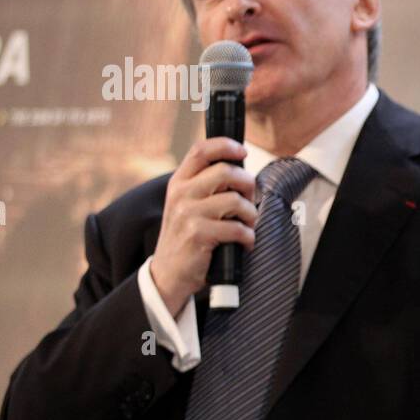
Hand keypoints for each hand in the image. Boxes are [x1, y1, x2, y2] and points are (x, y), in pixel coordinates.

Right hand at [149, 137, 256, 316]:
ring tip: (248, 225)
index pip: (201, 151)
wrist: (168, 274)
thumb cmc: (187, 237)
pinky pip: (237, 228)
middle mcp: (181, 194)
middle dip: (247, 185)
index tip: (243, 151)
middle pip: (226, 172)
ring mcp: (188, 213)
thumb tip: (241, 171)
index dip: (225, 146)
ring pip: (235, 200)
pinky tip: (244, 243)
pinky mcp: (198, 234)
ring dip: (250, 214)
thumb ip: (206, 186)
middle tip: (250, 200)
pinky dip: (248, 237)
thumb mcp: (187, 205)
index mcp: (179, 182)